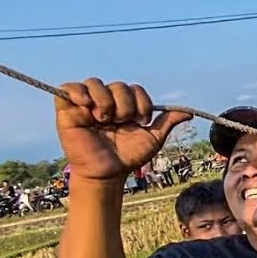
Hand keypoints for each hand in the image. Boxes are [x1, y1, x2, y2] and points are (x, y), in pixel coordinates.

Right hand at [54, 79, 191, 181]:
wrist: (108, 173)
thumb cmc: (128, 157)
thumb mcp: (152, 139)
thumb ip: (167, 122)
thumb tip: (189, 112)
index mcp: (125, 106)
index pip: (134, 89)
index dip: (141, 101)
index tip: (142, 121)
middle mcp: (106, 102)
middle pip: (117, 85)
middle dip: (125, 104)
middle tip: (121, 122)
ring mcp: (86, 105)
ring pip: (95, 83)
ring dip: (105, 100)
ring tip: (104, 118)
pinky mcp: (67, 110)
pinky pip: (68, 88)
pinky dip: (77, 92)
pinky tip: (87, 106)